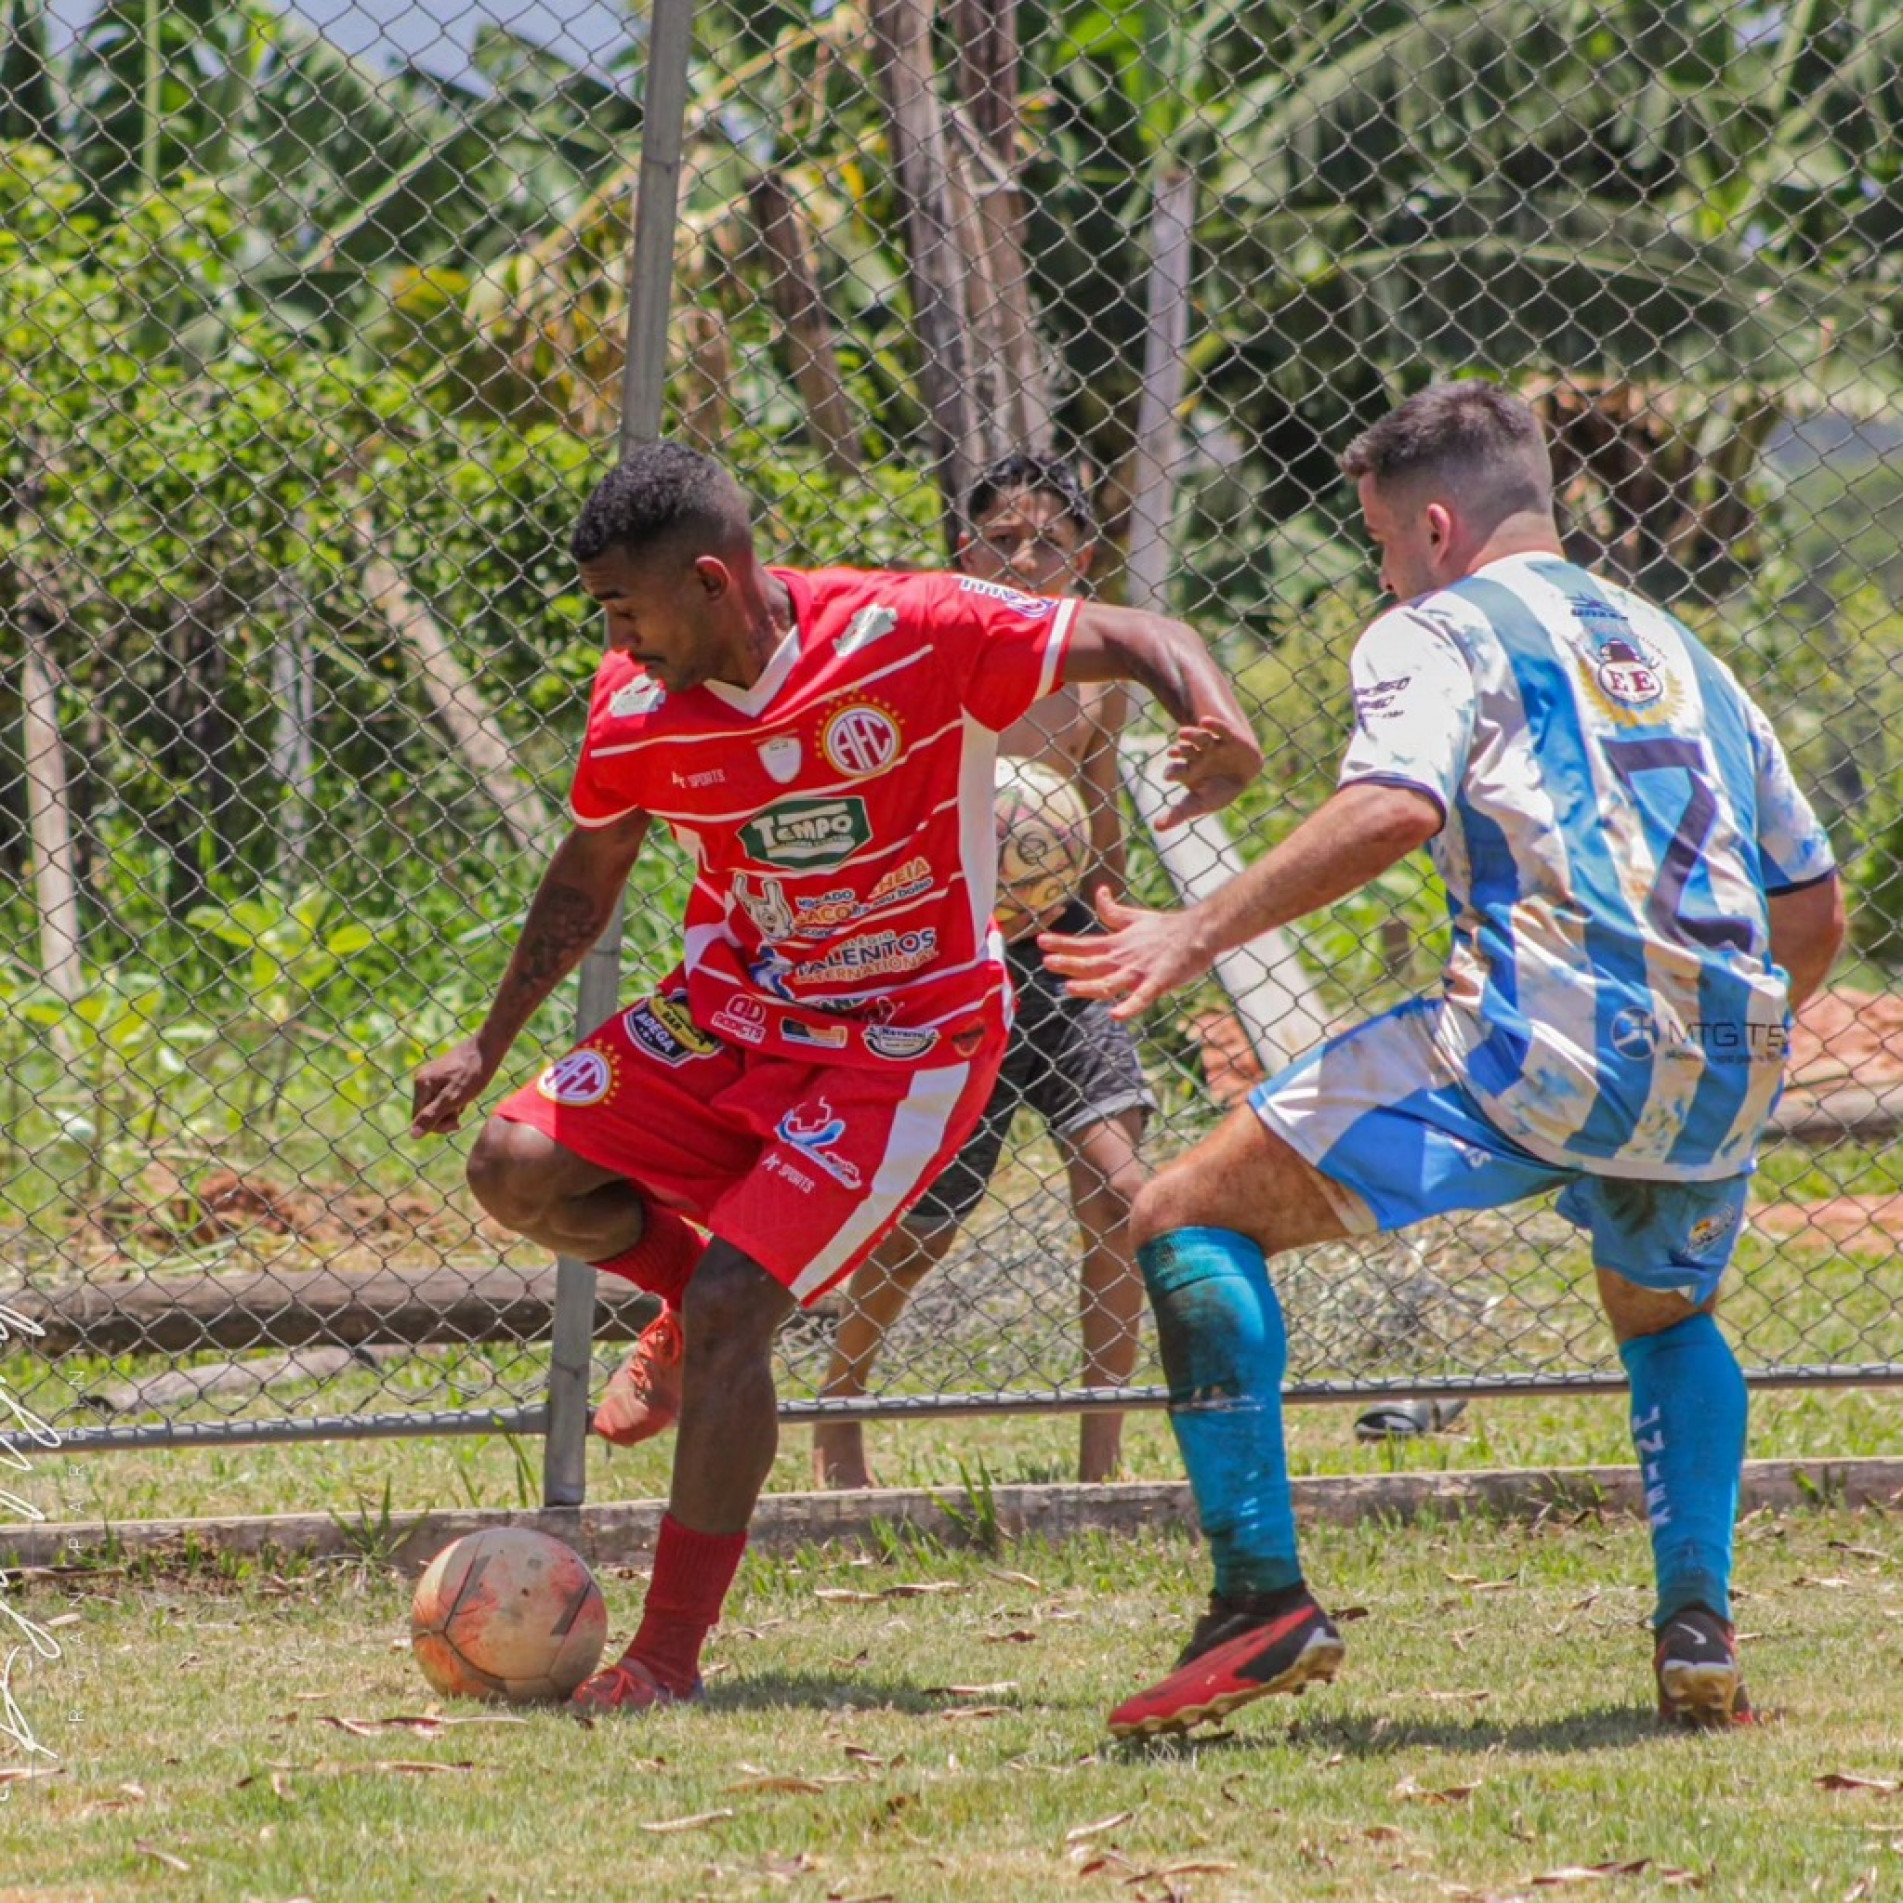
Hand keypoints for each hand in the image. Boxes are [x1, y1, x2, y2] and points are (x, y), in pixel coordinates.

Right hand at [411, 1037, 497, 1136]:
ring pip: (437, 1104)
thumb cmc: (473, 1074)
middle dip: (445, 1116)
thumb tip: (412, 1135)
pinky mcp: (442, 1074)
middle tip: (463, 1110)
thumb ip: (432, 1116)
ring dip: (452, 1108)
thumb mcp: (453, 1099)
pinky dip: (455, 1098)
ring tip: (467, 1098)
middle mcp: (422, 1079)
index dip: (438, 1126)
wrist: (488, 1047)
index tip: (457, 1123)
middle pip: (427, 1112)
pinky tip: (467, 1092)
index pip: (419, 1119)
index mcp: (421, 1085)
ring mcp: (431, 1076)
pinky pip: (443, 1095)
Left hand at [1038, 887, 1217, 1019]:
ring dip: (1089, 986)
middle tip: (1047, 962)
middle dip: (1069, 963)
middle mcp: (1124, 958)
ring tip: (1069, 988)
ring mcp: (1141, 971)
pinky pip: (1143, 998)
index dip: (1063, 944)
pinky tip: (1115, 1015)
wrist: (1200, 930)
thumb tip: (1099, 891)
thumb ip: (1113, 911)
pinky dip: (1130, 1007)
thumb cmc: (1167, 928)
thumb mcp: (1135, 918)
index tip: (1041, 942)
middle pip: (1092, 963)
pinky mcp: (1160, 982)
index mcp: (1117, 945)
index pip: (1085, 945)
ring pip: (1110, 982)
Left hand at [1158, 714, 1262, 827]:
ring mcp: (1212, 745)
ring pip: (1200, 738)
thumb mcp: (1199, 804)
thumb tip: (1156, 828)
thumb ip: (1178, 814)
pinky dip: (1215, 725)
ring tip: (1182, 732)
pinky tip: (1205, 720)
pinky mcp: (1229, 737)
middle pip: (1186, 751)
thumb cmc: (1217, 791)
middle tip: (1173, 751)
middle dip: (1181, 750)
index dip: (1172, 773)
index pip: (1175, 771)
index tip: (1170, 776)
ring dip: (1191, 735)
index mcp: (1186, 770)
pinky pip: (1221, 729)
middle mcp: (1196, 755)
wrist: (1242, 775)